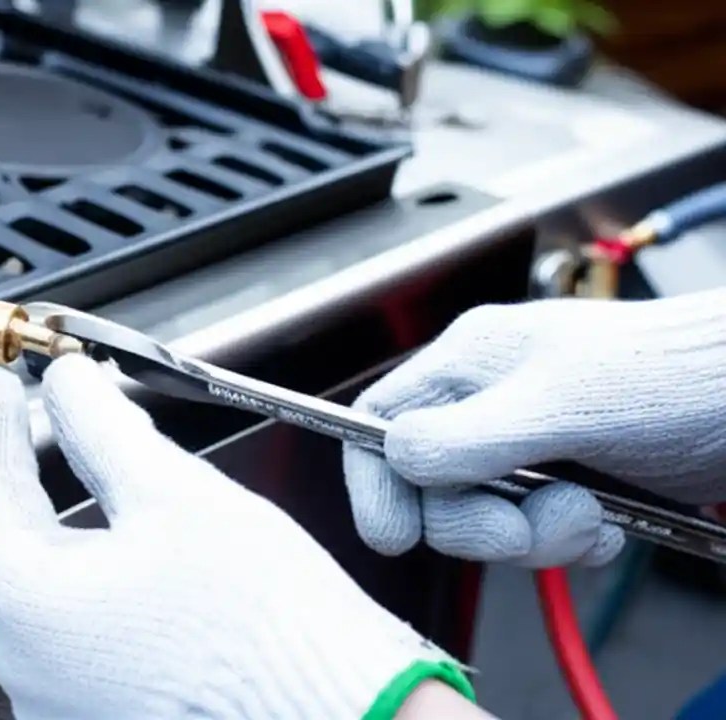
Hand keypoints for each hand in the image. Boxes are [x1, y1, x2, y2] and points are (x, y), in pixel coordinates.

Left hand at [0, 355, 474, 719]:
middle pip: (14, 538)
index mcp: (28, 602)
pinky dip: (95, 586)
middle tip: (45, 413)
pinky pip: (78, 635)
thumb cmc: (265, 625)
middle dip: (28, 470)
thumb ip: (102, 426)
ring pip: (49, 588)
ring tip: (105, 483)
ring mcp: (57, 700)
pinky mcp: (94, 717)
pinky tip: (135, 560)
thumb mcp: (175, 493)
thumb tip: (68, 385)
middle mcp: (25, 664)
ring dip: (68, 530)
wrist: (336, 715)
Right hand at [343, 289, 725, 566]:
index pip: (380, 421)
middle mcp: (487, 400)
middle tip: (526, 527)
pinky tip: (607, 524)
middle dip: (476, 522)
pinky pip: (534, 530)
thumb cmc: (674, 376)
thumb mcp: (562, 403)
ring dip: (534, 537)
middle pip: (428, 485)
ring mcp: (527, 441)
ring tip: (588, 517)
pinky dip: (568, 542)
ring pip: (483, 515)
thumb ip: (469, 436)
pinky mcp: (567, 475)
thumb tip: (396, 457)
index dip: (375, 481)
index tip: (395, 533)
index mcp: (470, 361)